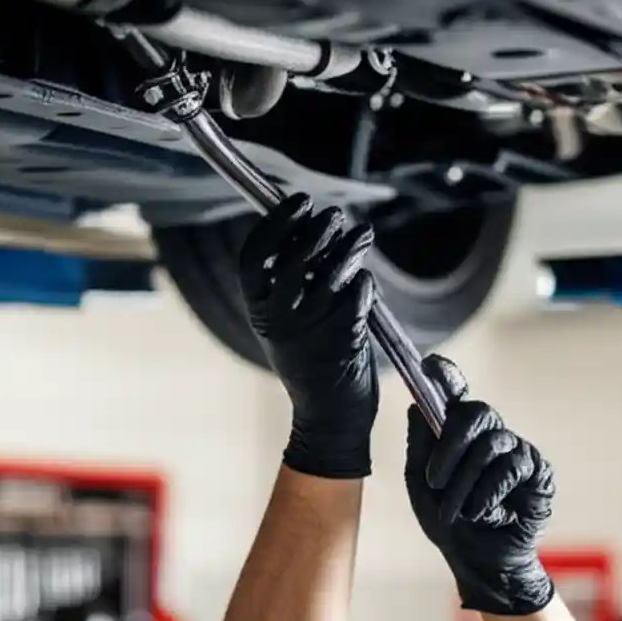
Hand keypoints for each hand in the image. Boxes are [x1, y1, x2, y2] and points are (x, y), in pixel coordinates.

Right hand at [239, 193, 378, 478]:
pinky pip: (358, 296)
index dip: (277, 222)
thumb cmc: (312, 361)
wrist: (328, 419)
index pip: (255, 254)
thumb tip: (311, 227)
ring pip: (333, 272)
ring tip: (362, 233)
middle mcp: (279, 319)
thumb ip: (291, 282)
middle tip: (335, 216)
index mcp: (258, 310)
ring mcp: (311, 329)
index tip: (298, 201)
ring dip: (351, 246)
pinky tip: (366, 282)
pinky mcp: (344, 338)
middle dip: (319, 228)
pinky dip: (365, 283)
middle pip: (297, 256)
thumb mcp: (287, 322)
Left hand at [405, 355, 554, 614]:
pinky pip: (512, 467)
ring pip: (490, 445)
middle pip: (475, 411)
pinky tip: (483, 512)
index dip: (445, 375)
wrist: (477, 562)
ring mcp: (515, 450)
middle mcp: (489, 434)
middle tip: (434, 480)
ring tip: (458, 511)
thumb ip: (420, 445)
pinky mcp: (537, 472)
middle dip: (449, 445)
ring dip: (465, 483)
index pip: (454, 393)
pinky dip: (490, 492)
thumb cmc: (448, 522)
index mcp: (458, 433)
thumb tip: (416, 404)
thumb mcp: (420, 486)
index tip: (430, 363)